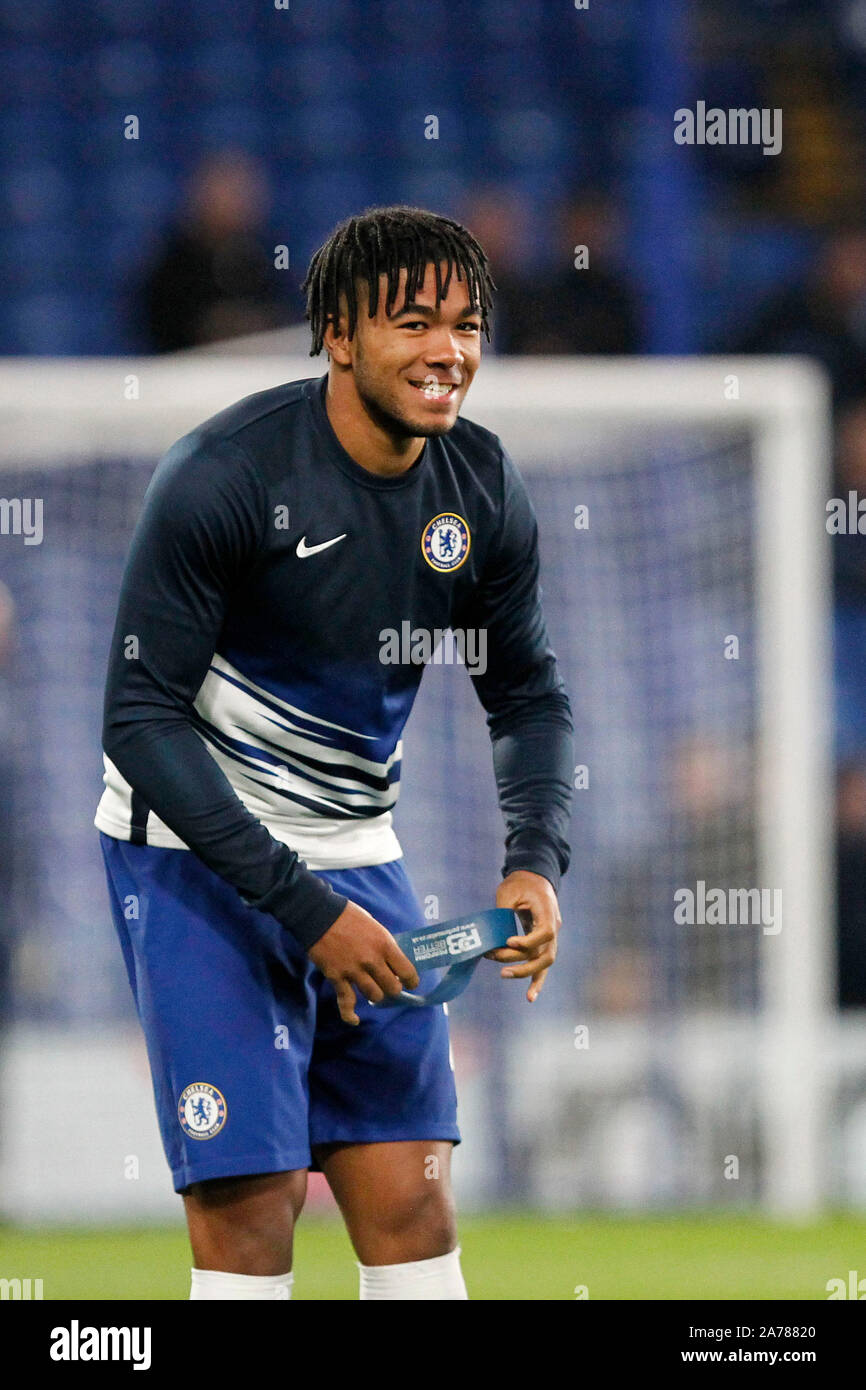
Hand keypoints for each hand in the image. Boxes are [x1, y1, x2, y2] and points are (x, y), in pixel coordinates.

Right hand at [308, 900, 419, 1024]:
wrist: (319, 915)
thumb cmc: (349, 916)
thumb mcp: (375, 926)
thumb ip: (384, 945)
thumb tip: (393, 962)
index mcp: (385, 945)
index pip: (407, 971)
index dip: (411, 981)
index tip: (410, 983)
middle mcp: (372, 960)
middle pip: (392, 988)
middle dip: (393, 988)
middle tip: (390, 985)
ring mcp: (354, 971)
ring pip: (374, 995)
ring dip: (376, 995)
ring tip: (373, 990)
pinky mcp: (337, 978)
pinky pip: (346, 1003)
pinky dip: (350, 1014)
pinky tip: (355, 1020)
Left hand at [487, 870, 560, 1002]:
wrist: (533, 877)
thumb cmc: (520, 883)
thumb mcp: (509, 892)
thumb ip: (503, 914)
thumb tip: (493, 939)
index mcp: (548, 910)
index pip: (546, 933)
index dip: (528, 941)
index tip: (508, 941)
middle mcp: (554, 926)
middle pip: (546, 954)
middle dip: (523, 962)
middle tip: (496, 958)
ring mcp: (550, 936)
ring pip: (545, 962)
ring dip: (526, 972)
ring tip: (503, 974)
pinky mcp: (543, 942)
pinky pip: (541, 964)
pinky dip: (536, 981)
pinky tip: (529, 997)